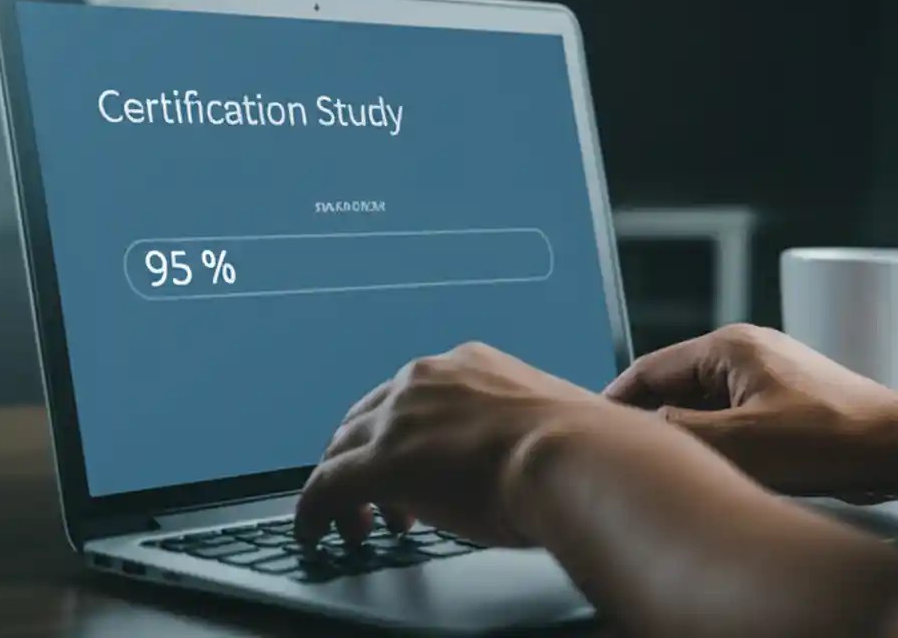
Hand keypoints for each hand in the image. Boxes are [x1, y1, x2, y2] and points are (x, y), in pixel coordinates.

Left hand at [294, 342, 609, 547]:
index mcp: (469, 364)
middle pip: (369, 417)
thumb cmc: (581, 449)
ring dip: (345, 488)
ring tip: (357, 525)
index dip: (408, 435)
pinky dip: (316, 512)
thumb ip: (528, 430)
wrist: (572, 458)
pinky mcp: (378, 463)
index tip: (417, 467)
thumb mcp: (551, 422)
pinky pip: (326, 487)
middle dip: (370, 459)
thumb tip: (542, 454)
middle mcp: (426, 379)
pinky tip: (317, 533)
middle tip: (384, 502)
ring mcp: (399, 419)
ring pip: (343, 450)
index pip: (414, 396)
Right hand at [604, 324, 897, 496]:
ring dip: (687, 431)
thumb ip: (677, 433)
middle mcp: (746, 349)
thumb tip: (637, 430)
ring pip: (705, 402)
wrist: (897, 446)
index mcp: (729, 346)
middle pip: (676, 384)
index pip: (650, 368)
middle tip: (624, 453)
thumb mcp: (737, 443)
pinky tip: (715, 466)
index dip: (616, 400)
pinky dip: (716, 436)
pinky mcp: (787, 397)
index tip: (591, 426)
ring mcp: (769, 371)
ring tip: (668, 465)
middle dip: (651, 419)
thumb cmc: (826, 439)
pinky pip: (733, 413)